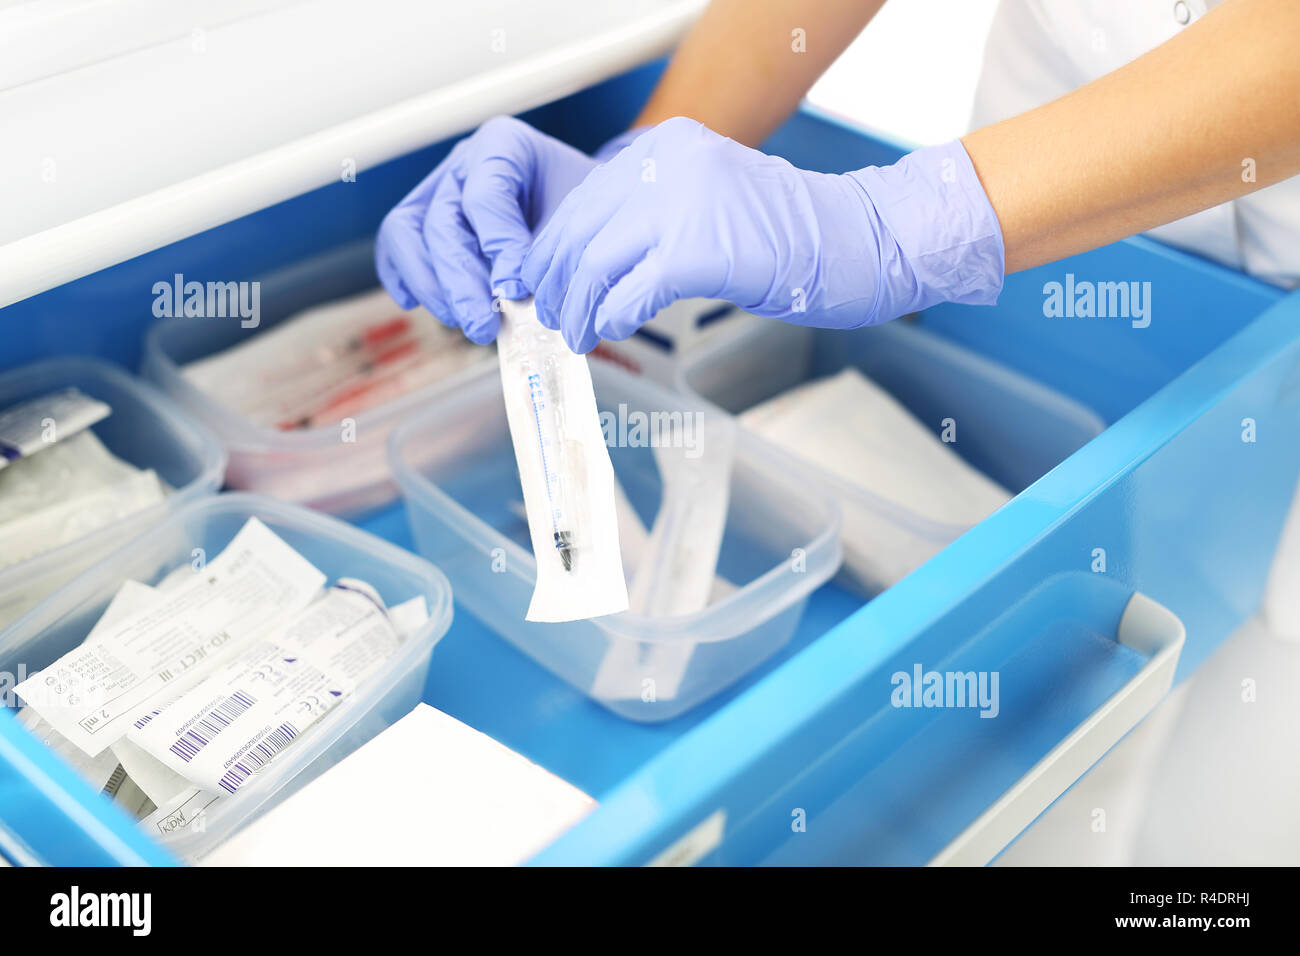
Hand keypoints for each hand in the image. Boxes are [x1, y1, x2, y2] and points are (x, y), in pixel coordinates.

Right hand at [374, 116, 598, 343]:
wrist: (583, 207)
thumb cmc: (581, 208)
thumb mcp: (577, 219)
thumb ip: (546, 252)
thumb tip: (515, 297)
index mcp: (504, 145)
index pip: (485, 196)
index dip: (498, 247)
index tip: (516, 289)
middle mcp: (464, 164)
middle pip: (441, 221)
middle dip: (460, 282)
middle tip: (483, 325)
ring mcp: (438, 190)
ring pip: (406, 232)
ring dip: (431, 285)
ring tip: (462, 321)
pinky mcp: (424, 219)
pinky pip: (396, 245)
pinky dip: (404, 276)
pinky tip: (418, 304)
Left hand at [521, 116, 1005, 353]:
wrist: (859, 240)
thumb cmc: (793, 235)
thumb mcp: (711, 200)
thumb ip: (655, 214)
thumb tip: (594, 261)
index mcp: (668, 147)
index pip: (583, 201)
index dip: (555, 251)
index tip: (547, 284)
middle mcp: (668, 164)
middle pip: (579, 231)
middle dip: (557, 284)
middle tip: (558, 319)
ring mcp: (684, 205)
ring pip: (595, 263)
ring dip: (579, 308)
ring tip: (579, 335)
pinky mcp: (701, 251)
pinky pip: (630, 291)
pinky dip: (612, 317)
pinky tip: (612, 332)